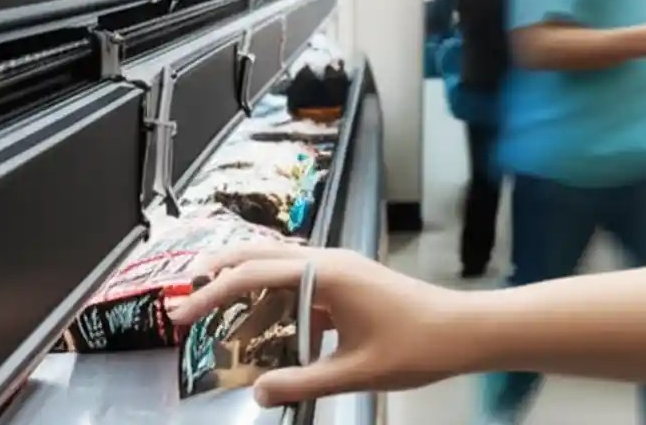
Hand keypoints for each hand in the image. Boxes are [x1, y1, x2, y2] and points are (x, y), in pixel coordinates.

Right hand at [169, 243, 462, 405]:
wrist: (464, 330)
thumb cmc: (418, 346)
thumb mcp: (355, 373)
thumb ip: (302, 383)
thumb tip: (256, 392)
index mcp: (326, 274)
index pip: (252, 274)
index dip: (211, 294)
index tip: (181, 315)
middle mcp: (329, 261)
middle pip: (259, 253)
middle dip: (217, 272)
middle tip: (184, 298)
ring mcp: (339, 268)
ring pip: (278, 263)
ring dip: (244, 281)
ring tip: (213, 310)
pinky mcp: (348, 280)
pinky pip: (299, 281)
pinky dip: (272, 296)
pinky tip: (263, 324)